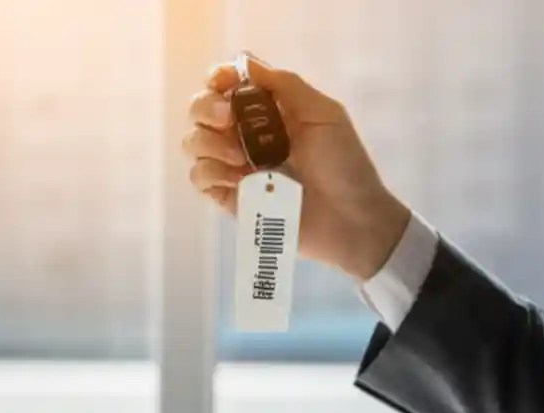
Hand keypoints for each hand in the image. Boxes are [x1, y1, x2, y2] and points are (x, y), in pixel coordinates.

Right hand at [182, 55, 411, 279]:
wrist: (349, 219)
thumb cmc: (344, 164)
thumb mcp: (323, 113)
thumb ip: (286, 85)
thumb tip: (245, 62)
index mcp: (268, 109)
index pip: (228, 83)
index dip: (218, 77)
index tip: (222, 82)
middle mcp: (245, 133)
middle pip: (201, 109)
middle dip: (206, 108)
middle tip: (228, 120)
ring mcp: (235, 166)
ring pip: (194, 142)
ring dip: (209, 143)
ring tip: (241, 159)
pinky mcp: (230, 197)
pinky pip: (200, 177)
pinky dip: (210, 171)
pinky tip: (236, 179)